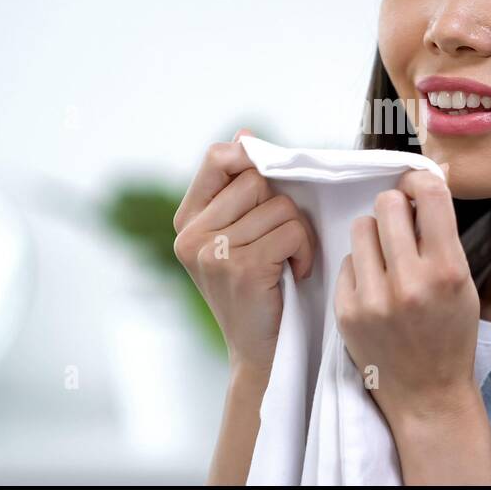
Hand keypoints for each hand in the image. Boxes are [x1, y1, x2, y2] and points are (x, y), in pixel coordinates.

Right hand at [173, 129, 318, 376]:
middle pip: (257, 181)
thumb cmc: (259, 291)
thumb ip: (238, 188)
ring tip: (285, 261)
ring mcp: (213, 252)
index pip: (219, 158)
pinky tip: (294, 272)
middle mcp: (191, 236)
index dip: (251, 163)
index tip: (267, 192)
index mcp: (186, 222)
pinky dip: (304, 251)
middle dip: (280, 207)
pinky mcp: (241, 268)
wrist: (261, 355)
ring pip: (279, 207)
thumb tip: (243, 134)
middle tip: (278, 242)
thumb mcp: (239, 236)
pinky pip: (292, 231)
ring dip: (296, 233)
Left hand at [335, 167, 480, 428]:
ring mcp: (374, 298)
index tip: (417, 186)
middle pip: (388, 203)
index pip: (430, 196)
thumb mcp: (463, 284)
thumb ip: (442, 237)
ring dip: (375, 235)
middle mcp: (410, 282)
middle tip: (401, 225)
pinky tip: (374, 288)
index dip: (422, 182)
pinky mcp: (347, 311)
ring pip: (361, 227)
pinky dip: (360, 268)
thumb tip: (422, 184)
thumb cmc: (450, 336)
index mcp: (447, 271)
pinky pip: (346, 261)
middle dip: (396, 208)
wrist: (427, 395)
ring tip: (386, 259)